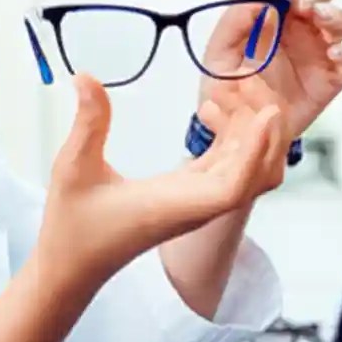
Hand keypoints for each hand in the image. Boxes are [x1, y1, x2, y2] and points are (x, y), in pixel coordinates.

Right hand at [38, 75, 286, 292]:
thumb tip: (85, 77)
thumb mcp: (73, 167)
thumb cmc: (73, 225)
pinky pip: (226, 165)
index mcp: (176, 205)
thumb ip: (88, 122)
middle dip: (262, 125)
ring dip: (249, 127)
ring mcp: (196, 201)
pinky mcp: (189, 195)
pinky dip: (231, 136)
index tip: (269, 112)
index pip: (235, 184)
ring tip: (229, 88)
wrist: (73, 265)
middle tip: (245, 79)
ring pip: (245, 166)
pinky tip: (208, 110)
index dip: (257, 149)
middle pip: (255, 171)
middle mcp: (195, 205)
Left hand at [198, 0, 341, 139]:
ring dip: (335, 16)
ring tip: (322, 20)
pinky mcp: (333, 77)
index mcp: (270, 18)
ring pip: (341, 22)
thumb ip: (236, 22)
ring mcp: (318, 52)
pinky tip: (334, 53)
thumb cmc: (226, 90)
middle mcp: (298, 31)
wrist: (238, 130)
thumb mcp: (220, 53)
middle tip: (306, 4)